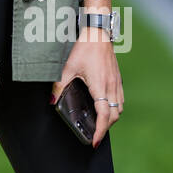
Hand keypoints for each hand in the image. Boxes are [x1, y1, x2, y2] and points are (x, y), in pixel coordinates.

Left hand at [51, 28, 122, 148]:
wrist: (98, 32)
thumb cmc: (84, 48)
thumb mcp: (67, 67)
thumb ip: (58, 86)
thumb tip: (51, 102)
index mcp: (100, 86)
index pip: (104, 115)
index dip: (101, 131)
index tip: (95, 141)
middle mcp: (111, 86)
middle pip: (114, 115)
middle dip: (106, 127)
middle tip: (95, 134)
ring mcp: (117, 82)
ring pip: (119, 108)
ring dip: (111, 118)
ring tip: (100, 123)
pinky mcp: (118, 78)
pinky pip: (120, 99)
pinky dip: (114, 107)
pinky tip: (105, 107)